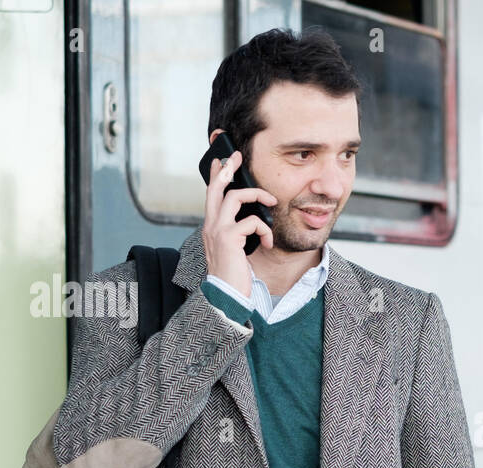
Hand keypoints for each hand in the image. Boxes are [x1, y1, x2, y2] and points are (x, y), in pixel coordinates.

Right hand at [202, 149, 276, 298]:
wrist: (226, 296)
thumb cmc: (233, 275)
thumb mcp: (234, 249)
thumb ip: (237, 233)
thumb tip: (252, 220)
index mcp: (212, 227)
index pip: (211, 195)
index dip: (215, 176)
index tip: (221, 160)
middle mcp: (210, 225)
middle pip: (217, 187)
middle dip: (228, 169)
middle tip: (238, 157)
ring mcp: (218, 230)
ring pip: (235, 197)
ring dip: (257, 196)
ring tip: (271, 202)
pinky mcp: (228, 238)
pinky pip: (252, 222)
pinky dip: (265, 230)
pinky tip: (269, 242)